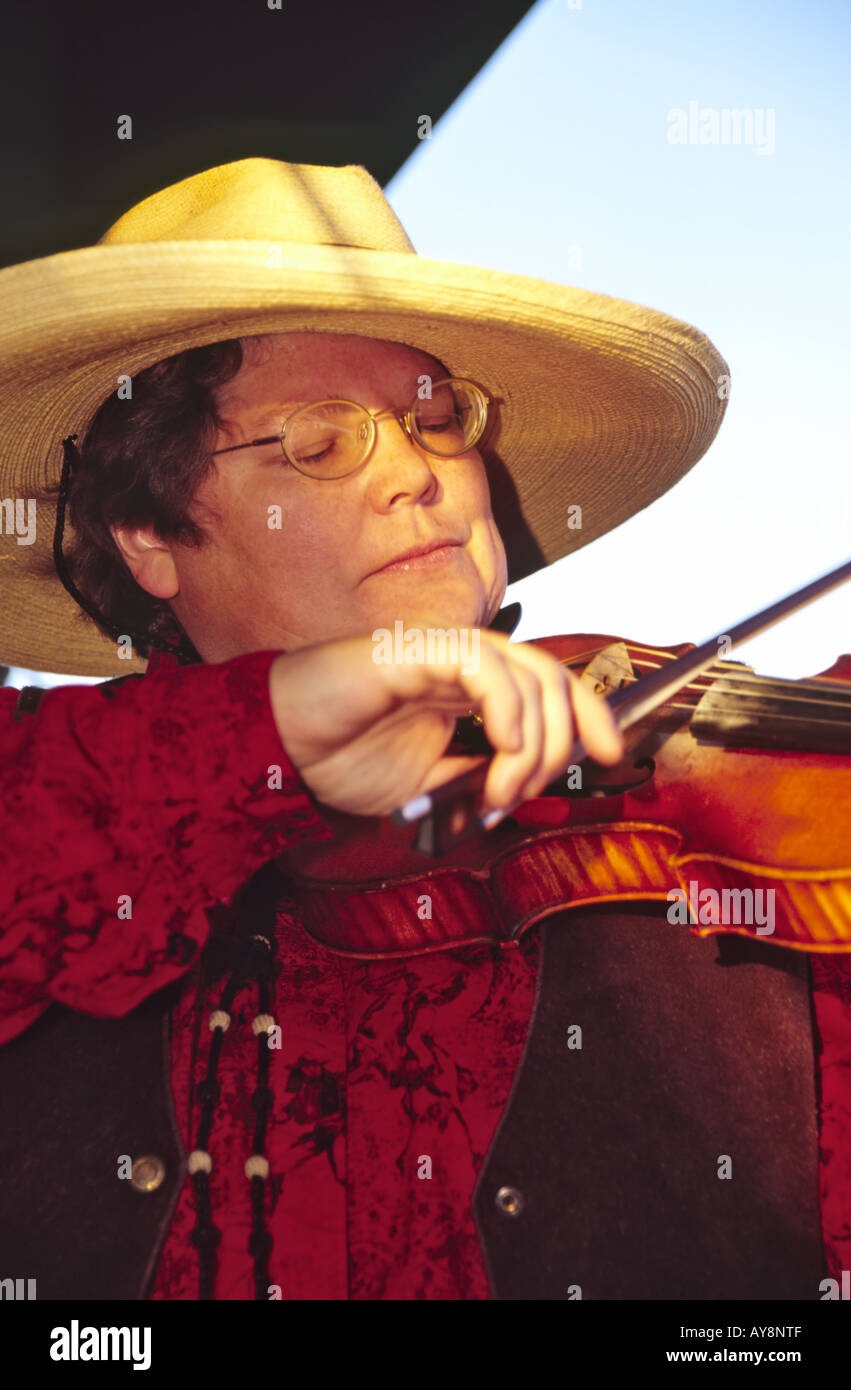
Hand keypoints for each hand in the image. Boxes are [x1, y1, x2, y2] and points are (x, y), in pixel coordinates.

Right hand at [268, 627, 623, 818]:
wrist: (279, 746)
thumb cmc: (340, 758)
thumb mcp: (430, 787)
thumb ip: (477, 779)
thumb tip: (526, 789)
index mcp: (468, 688)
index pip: (550, 683)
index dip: (590, 711)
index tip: (611, 753)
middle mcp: (463, 662)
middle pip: (553, 676)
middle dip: (569, 737)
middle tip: (527, 791)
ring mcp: (440, 652)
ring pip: (529, 673)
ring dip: (534, 744)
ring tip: (502, 790)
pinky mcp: (414, 650)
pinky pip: (485, 667)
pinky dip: (509, 714)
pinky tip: (499, 753)